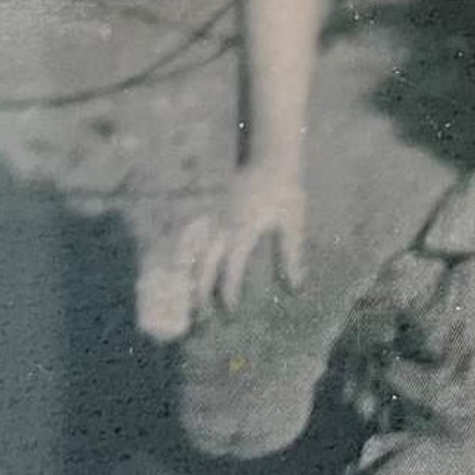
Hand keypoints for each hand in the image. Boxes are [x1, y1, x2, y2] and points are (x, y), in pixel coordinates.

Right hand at [187, 164, 306, 320]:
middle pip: (204, 265)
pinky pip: (193, 238)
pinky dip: (185, 256)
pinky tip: (180, 271)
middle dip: (200, 292)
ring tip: (187, 302)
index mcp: (243, 230)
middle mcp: (223, 226)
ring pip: (193, 252)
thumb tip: (294, 287)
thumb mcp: (292, 221)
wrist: (269, 156)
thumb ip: (291, 254)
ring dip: (189, 277)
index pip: (230, 269)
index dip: (228, 293)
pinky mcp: (211, 211)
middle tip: (200, 319)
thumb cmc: (285, 190)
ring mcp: (214, 217)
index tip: (229, 314)